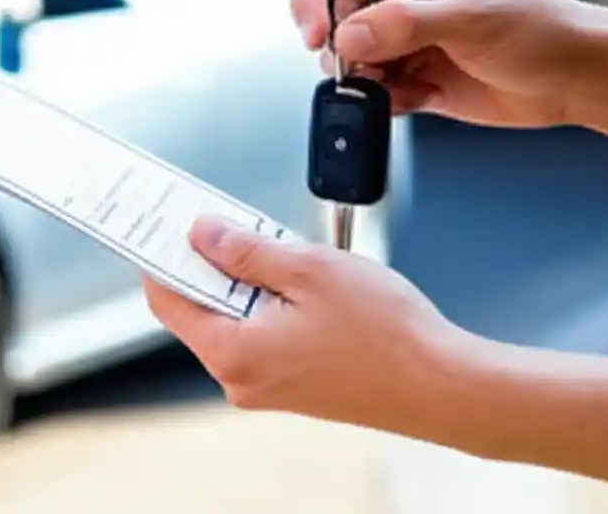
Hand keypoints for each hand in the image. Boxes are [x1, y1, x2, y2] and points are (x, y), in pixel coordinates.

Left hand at [144, 216, 469, 433]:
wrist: (445, 387)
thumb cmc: (387, 334)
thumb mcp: (308, 269)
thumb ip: (245, 250)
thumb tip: (201, 233)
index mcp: (232, 352)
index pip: (166, 298)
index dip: (162, 254)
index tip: (164, 222)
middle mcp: (240, 378)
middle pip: (199, 308)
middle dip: (211, 261)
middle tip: (229, 220)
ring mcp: (265, 386)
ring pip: (233, 319)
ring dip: (246, 280)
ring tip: (280, 248)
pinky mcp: (291, 385)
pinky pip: (261, 335)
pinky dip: (269, 303)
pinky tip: (298, 280)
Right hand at [290, 0, 591, 128]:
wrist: (569, 79)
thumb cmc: (540, 29)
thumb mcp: (471, 19)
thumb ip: (404, 25)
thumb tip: (348, 35)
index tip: (316, 36)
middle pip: (330, 10)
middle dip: (340, 45)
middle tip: (366, 67)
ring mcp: (398, 27)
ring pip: (343, 51)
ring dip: (363, 76)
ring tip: (403, 82)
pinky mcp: (402, 65)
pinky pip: (365, 84)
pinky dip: (382, 97)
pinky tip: (420, 94)